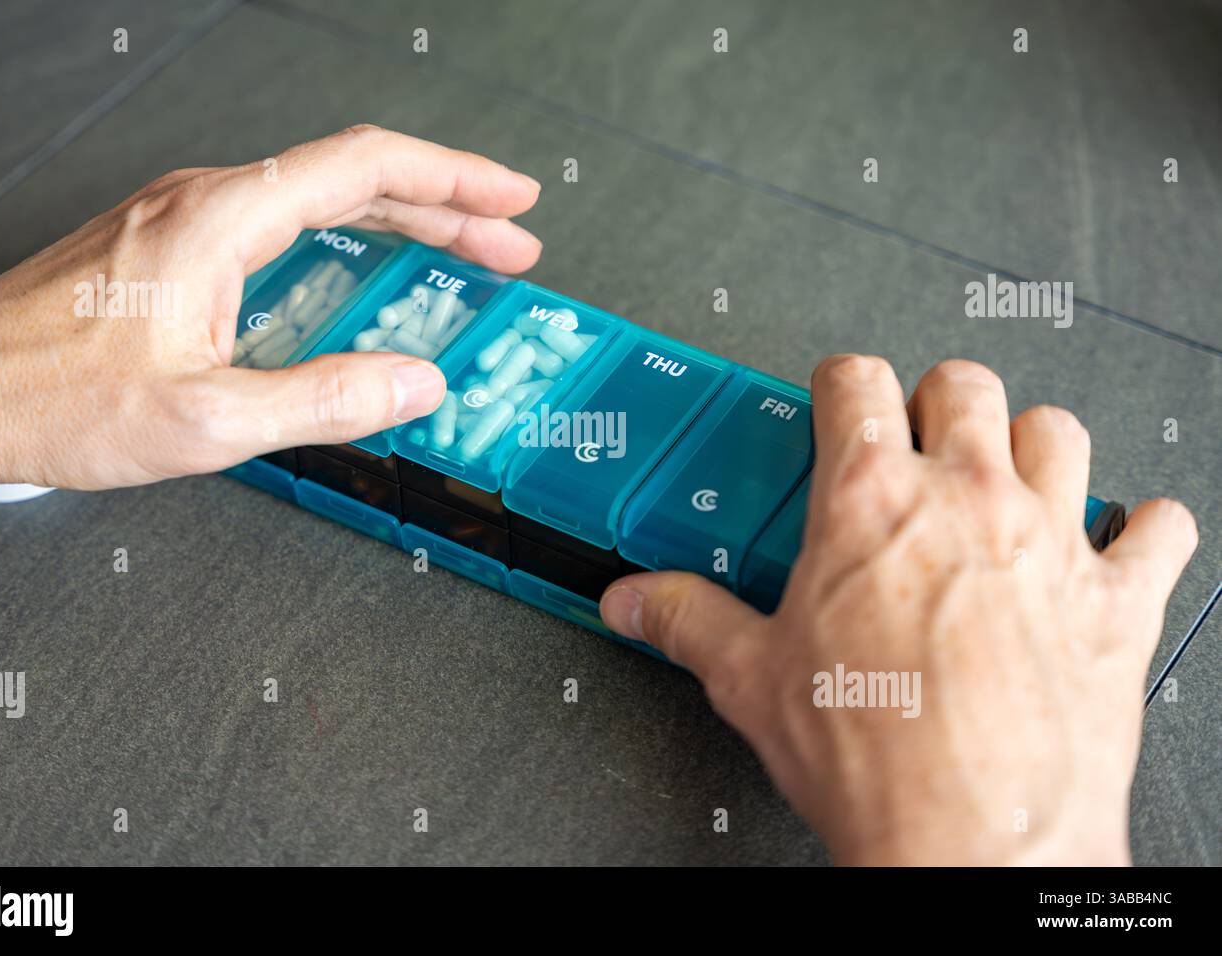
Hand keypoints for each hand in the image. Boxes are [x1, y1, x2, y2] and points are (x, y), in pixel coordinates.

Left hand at [0, 125, 541, 524]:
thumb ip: (328, 401)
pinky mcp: (163, 244)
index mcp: (218, 219)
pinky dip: (343, 236)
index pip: (364, 167)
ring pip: (314, 195)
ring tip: (458, 253)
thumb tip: (418, 384)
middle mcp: (200, 199)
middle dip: (446, 206)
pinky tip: (360, 267)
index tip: (512, 199)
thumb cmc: (55, 402)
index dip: (455, 178)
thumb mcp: (212, 420)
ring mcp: (178, 216)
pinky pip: (277, 218)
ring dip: (398, 221)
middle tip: (509, 242)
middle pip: (351, 177)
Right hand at [600, 356, 1196, 864]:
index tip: (841, 398)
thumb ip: (687, 620)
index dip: (843, 382)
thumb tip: (637, 600)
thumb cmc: (876, 757)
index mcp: (869, 504)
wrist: (975, 840)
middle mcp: (966, 502)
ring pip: (1059, 431)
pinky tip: (1117, 539)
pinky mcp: (1117, 601)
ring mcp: (1050, 542)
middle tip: (919, 435)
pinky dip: (1140, 527)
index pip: (857, 383)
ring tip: (1008, 472)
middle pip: (965, 385)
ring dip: (1032, 443)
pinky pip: (1156, 528)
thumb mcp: (750, 680)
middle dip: (937, 399)